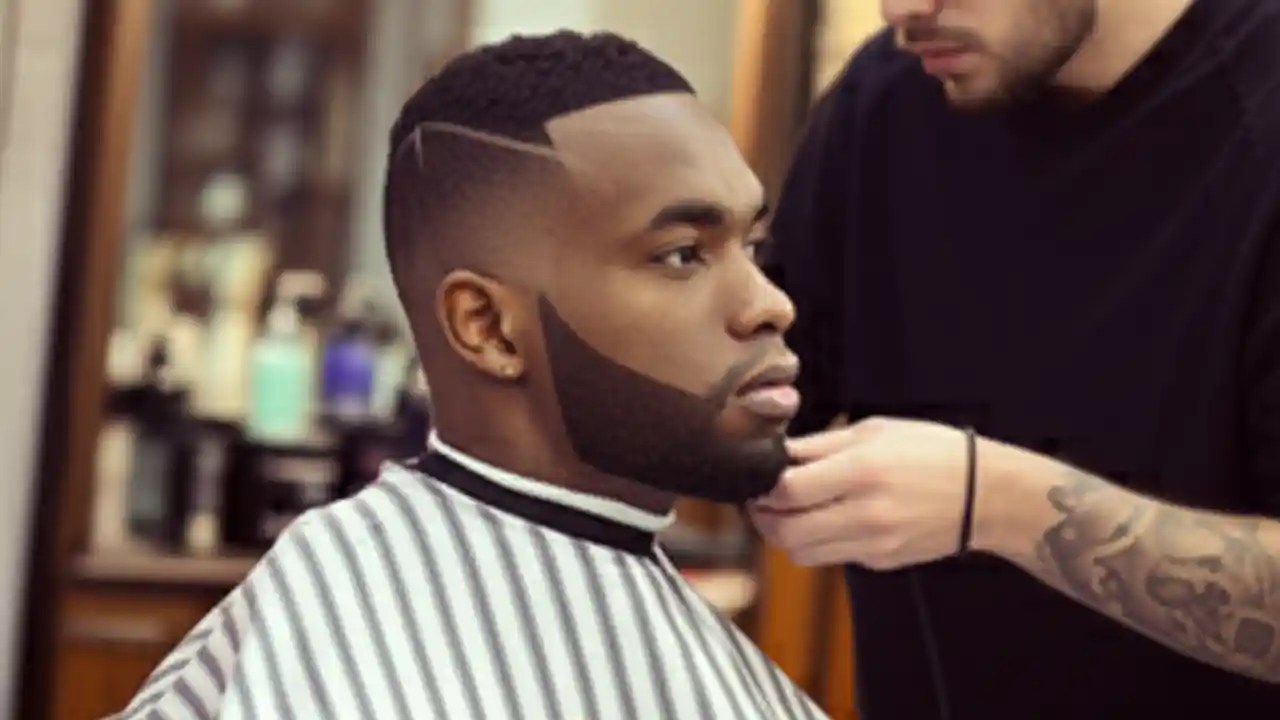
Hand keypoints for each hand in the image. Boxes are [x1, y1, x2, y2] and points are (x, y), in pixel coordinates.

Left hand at [750, 417, 979, 569]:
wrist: (986, 494)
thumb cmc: (931, 450)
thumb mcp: (875, 431)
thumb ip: (820, 445)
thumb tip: (776, 453)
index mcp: (861, 471)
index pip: (787, 491)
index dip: (763, 487)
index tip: (759, 477)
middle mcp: (864, 513)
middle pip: (786, 532)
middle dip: (765, 517)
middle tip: (763, 501)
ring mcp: (872, 543)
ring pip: (801, 553)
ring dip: (785, 535)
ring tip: (790, 512)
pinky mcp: (879, 561)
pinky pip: (831, 558)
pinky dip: (817, 543)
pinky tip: (825, 520)